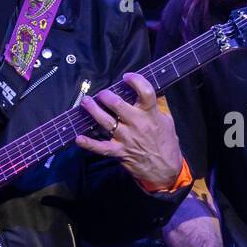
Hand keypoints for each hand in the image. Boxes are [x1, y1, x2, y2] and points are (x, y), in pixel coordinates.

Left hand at [74, 72, 183, 188]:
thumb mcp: (167, 121)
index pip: (145, 92)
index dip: (135, 80)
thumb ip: (158, 106)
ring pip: (106, 121)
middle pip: (117, 104)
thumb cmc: (167, 143)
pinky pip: (101, 148)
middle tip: (102, 94)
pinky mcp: (119, 152)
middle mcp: (137, 124)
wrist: (166, 170)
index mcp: (151, 114)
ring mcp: (126, 138)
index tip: (127, 77)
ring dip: (93, 110)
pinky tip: (79, 138)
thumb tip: (147, 90)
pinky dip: (89, 144)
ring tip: (86, 102)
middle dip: (106, 96)